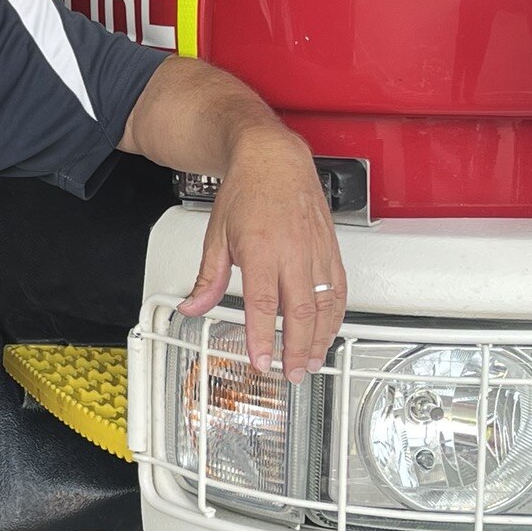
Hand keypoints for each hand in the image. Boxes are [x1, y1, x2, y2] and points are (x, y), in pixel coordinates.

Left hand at [177, 124, 344, 378]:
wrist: (274, 158)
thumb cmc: (247, 190)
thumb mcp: (216, 235)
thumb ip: (207, 278)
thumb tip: (192, 306)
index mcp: (261, 248)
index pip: (261, 303)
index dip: (262, 337)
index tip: (260, 361)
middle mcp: (293, 250)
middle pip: (299, 311)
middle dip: (296, 348)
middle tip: (290, 373)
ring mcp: (316, 250)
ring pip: (325, 304)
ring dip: (320, 338)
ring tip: (310, 362)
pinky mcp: (330, 248)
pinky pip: (338, 288)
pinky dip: (335, 315)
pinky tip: (327, 332)